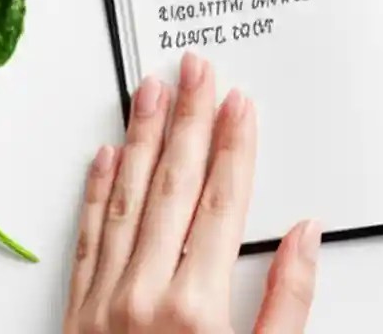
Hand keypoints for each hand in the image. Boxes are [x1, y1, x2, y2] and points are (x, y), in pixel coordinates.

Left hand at [64, 52, 320, 333]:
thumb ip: (287, 301)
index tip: (239, 105)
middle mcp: (145, 297)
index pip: (223, 204)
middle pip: (174, 186)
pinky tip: (106, 157)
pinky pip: (88, 239)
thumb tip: (304, 238)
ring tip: (150, 93)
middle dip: (188, 120)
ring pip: (126, 201)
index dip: (234, 147)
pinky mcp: (77, 316)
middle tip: (194, 72)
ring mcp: (105, 304)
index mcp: (197, 309)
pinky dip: (97, 193)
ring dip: (141, 138)